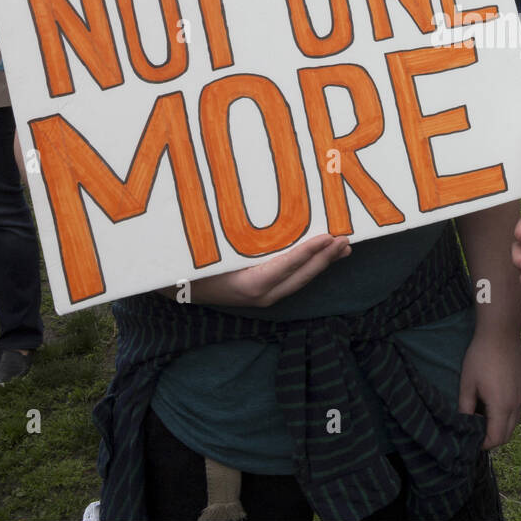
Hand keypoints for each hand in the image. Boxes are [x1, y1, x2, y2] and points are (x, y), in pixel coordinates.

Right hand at [166, 234, 350, 306]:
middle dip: (326, 257)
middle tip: (346, 239)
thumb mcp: (209, 253)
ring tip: (343, 248)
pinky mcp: (264, 292)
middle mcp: (260, 295)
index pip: (285, 266)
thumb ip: (234, 245)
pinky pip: (292, 278)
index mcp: (247, 285)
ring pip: (300, 278)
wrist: (174, 286)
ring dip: (323, 262)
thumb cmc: (189, 265)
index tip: (328, 237)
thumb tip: (256, 224)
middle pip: (300, 275)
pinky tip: (321, 256)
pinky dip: (309, 266)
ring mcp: (263, 297)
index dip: (308, 252)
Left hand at [458, 330, 520, 449]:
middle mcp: (515, 405)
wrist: (501, 334)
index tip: (470, 439)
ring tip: (481, 417)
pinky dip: (505, 416)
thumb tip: (463, 424)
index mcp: (501, 406)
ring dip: (499, 427)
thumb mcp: (467, 384)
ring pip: (513, 424)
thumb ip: (465, 408)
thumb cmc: (481, 357)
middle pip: (507, 436)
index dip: (482, 444)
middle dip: (491, 439)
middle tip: (474, 431)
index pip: (496, 439)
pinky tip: (491, 404)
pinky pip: (516, 411)